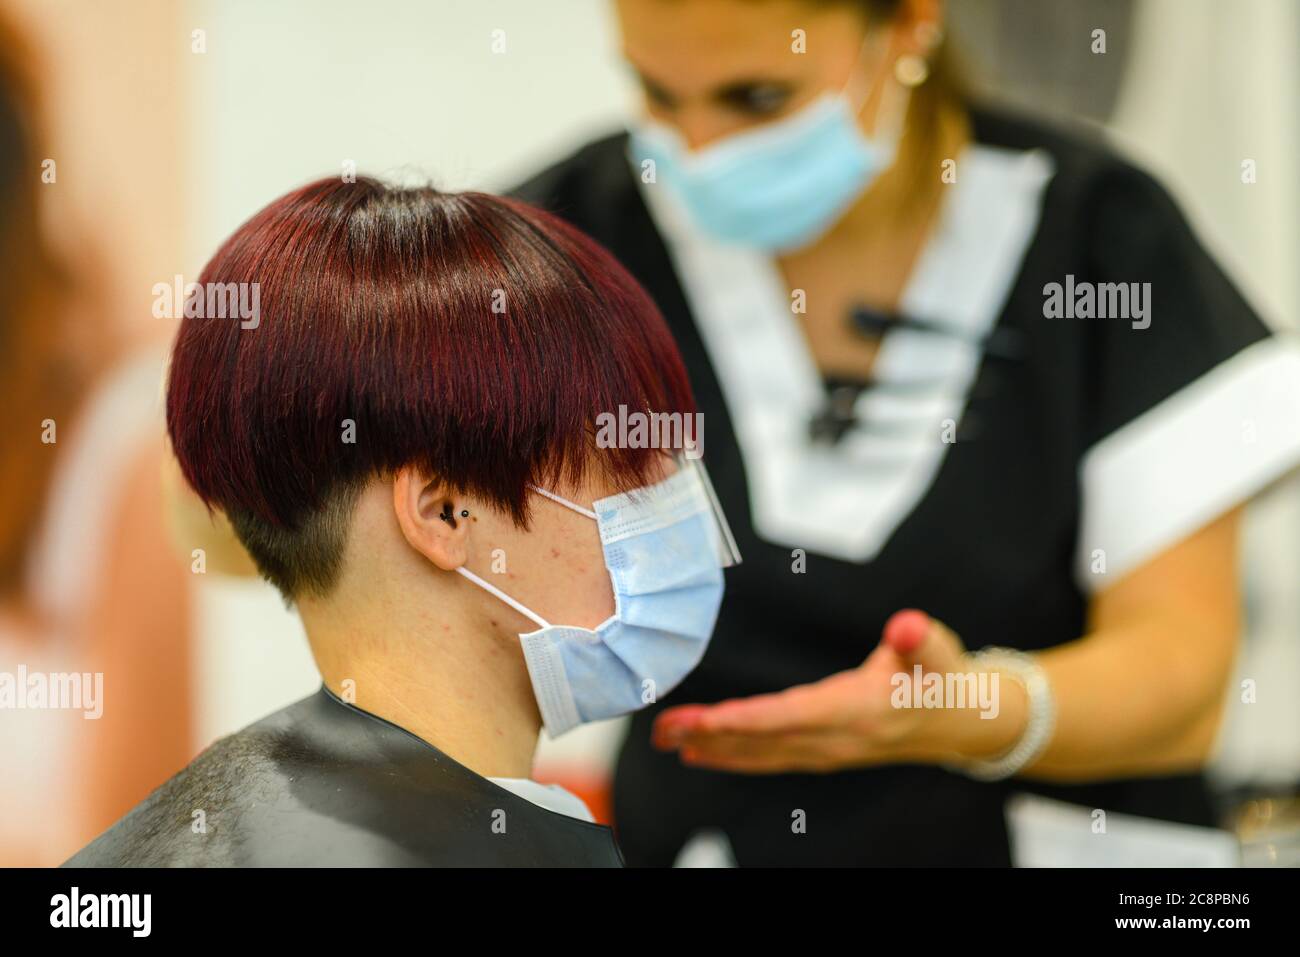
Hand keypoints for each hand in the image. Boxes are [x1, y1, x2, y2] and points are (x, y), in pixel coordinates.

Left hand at [652, 610, 1025, 772]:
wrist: (961, 720)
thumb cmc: (942, 676)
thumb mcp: (938, 651)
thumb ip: (919, 638)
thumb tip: (908, 624)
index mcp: (858, 712)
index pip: (791, 717)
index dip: (747, 720)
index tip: (706, 719)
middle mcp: (837, 739)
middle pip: (764, 741)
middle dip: (712, 736)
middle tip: (663, 730)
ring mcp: (828, 751)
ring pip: (761, 754)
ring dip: (713, 748)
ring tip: (668, 740)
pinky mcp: (822, 751)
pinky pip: (769, 758)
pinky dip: (734, 755)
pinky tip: (702, 752)